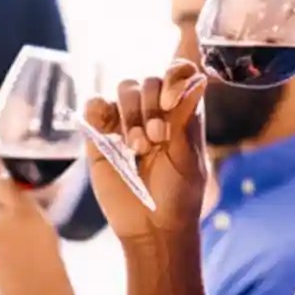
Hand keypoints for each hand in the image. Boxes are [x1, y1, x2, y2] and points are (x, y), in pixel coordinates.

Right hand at [84, 60, 207, 240]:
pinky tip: (110, 134)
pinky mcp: (101, 135)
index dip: (178, 67)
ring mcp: (127, 121)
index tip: (174, 88)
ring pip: (125, 87)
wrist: (151, 227)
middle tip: (157, 139)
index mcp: (183, 112)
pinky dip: (100, 110)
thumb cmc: (179, 196)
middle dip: (153, 106)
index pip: (181, 70)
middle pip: (150, 80)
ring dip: (131, 114)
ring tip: (138, 147)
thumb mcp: (188, 159)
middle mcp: (156, 111)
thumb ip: (187, 118)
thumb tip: (199, 79)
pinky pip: (95, 104)